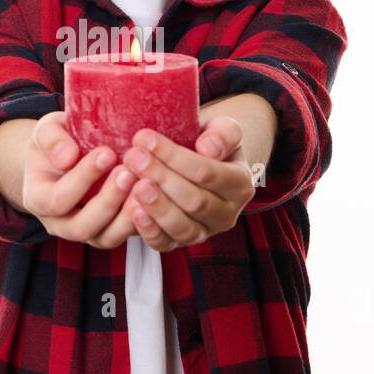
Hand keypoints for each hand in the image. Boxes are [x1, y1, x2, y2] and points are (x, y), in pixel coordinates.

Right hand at [22, 111, 140, 248]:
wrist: (69, 155)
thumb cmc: (58, 141)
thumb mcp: (47, 130)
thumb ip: (51, 139)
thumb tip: (67, 156)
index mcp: (38, 199)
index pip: (57, 200)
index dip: (82, 179)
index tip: (106, 152)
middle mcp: (60, 224)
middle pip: (82, 227)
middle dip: (108, 200)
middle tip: (128, 171)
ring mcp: (87, 232)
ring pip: (107, 238)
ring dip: (128, 215)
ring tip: (145, 185)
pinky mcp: (111, 232)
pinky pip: (127, 236)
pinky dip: (142, 219)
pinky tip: (155, 195)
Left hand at [121, 116, 256, 251]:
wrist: (200, 163)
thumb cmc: (207, 144)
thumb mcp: (222, 129)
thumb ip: (223, 133)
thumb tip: (209, 148)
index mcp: (240, 185)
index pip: (207, 173)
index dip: (175, 157)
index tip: (146, 139)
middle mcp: (227, 214)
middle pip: (195, 201)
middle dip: (161, 177)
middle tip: (133, 157)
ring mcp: (204, 232)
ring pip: (182, 227)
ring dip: (156, 206)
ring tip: (135, 185)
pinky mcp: (180, 243)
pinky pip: (165, 244)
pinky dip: (149, 230)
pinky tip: (134, 210)